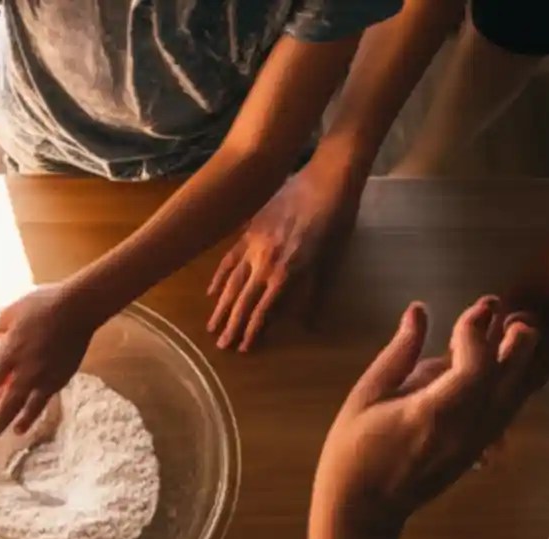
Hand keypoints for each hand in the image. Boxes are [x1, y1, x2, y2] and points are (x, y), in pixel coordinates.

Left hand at [0, 284, 92, 446]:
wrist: (78, 307)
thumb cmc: (41, 304)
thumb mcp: (8, 314)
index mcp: (9, 353)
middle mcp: (25, 371)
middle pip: (4, 407)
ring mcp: (44, 377)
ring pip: (24, 409)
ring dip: (8, 426)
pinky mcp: (60, 378)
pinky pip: (42, 402)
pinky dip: (31, 416)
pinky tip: (23, 425)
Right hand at [207, 164, 358, 351]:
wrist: (326, 179)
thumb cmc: (337, 221)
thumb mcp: (330, 261)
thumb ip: (314, 293)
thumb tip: (307, 325)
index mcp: (285, 272)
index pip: (263, 310)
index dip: (252, 331)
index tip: (243, 349)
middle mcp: (264, 261)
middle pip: (242, 299)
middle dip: (231, 325)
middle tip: (220, 346)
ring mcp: (253, 244)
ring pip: (232, 281)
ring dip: (221, 306)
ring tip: (211, 325)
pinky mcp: (249, 229)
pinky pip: (230, 257)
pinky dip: (220, 275)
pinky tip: (212, 291)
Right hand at [312, 296, 539, 530]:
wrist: (364, 509)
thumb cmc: (353, 450)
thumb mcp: (366, 395)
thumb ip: (399, 353)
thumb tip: (419, 311)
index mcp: (433, 414)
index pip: (475, 365)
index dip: (476, 332)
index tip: (467, 313)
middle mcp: (465, 429)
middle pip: (511, 379)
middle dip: (516, 341)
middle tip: (507, 313)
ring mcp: (476, 443)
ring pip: (516, 395)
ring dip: (519, 360)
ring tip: (509, 328)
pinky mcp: (477, 450)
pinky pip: (506, 411)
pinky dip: (510, 382)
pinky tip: (497, 363)